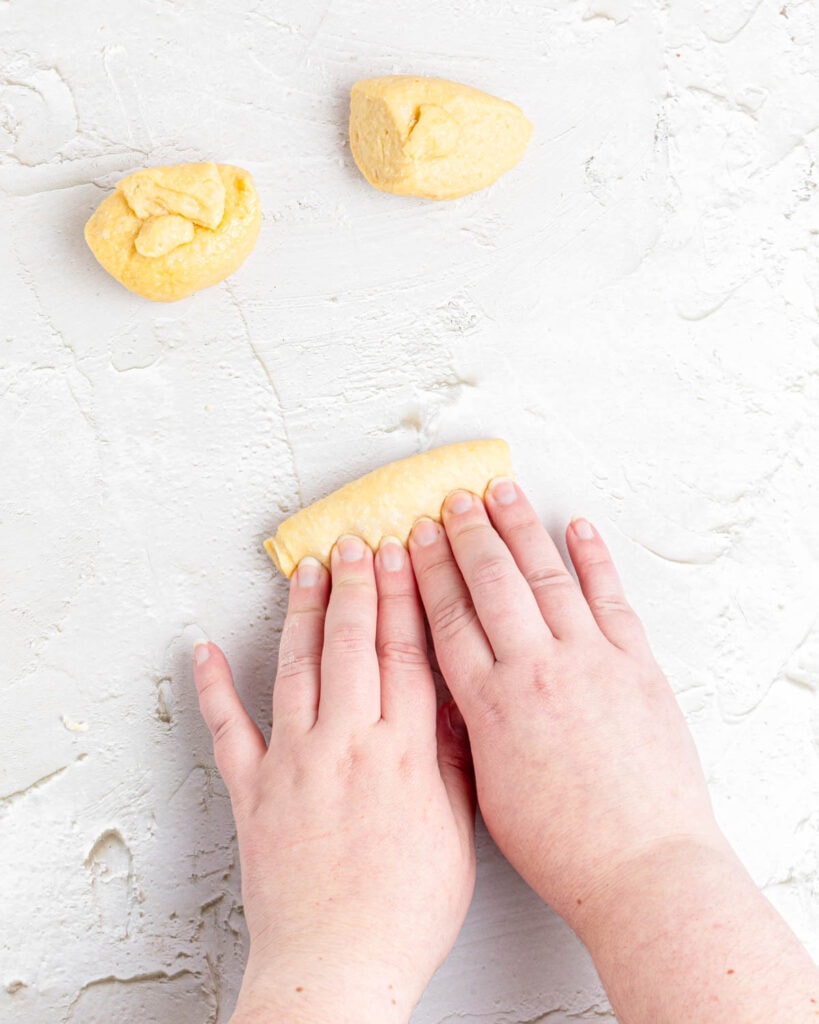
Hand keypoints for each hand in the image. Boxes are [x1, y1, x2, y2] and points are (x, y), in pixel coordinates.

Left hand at [194, 535, 475, 1023]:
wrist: (338, 967)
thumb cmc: (405, 913)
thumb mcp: (458, 833)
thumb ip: (453, 764)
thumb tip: (457, 706)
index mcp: (403, 754)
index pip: (405, 655)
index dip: (405, 598)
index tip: (405, 556)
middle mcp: (346, 744)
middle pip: (353, 646)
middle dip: (358, 585)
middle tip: (358, 542)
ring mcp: (293, 763)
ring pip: (298, 668)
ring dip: (303, 614)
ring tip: (308, 571)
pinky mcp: (252, 790)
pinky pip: (228, 728)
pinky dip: (214, 686)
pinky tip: (206, 649)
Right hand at [407, 479, 722, 929]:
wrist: (644, 869)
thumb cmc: (563, 848)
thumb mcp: (489, 794)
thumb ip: (468, 732)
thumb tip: (450, 691)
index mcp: (491, 706)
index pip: (448, 619)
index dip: (428, 572)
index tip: (414, 539)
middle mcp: (536, 671)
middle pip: (491, 584)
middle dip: (467, 535)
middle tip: (451, 501)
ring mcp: (591, 662)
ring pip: (546, 577)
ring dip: (522, 530)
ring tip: (502, 492)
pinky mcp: (637, 666)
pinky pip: (611, 598)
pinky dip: (594, 559)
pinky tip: (578, 527)